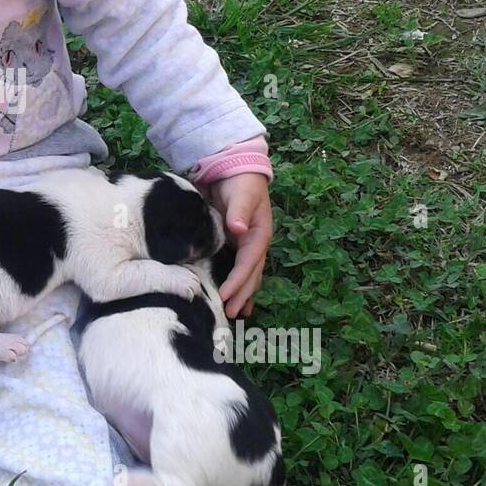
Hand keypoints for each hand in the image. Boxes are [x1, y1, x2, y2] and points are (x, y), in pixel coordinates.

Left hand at [208, 173, 272, 319]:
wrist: (237, 169)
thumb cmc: (241, 181)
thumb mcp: (241, 193)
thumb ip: (239, 210)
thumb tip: (238, 229)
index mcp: (260, 234)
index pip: (248, 263)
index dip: (238, 281)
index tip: (225, 296)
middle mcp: (255, 243)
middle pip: (251, 274)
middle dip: (242, 295)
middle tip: (229, 315)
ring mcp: (247, 245)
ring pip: (247, 275)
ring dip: (243, 294)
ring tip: (235, 314)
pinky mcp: (236, 244)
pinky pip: (238, 268)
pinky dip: (237, 284)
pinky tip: (233, 298)